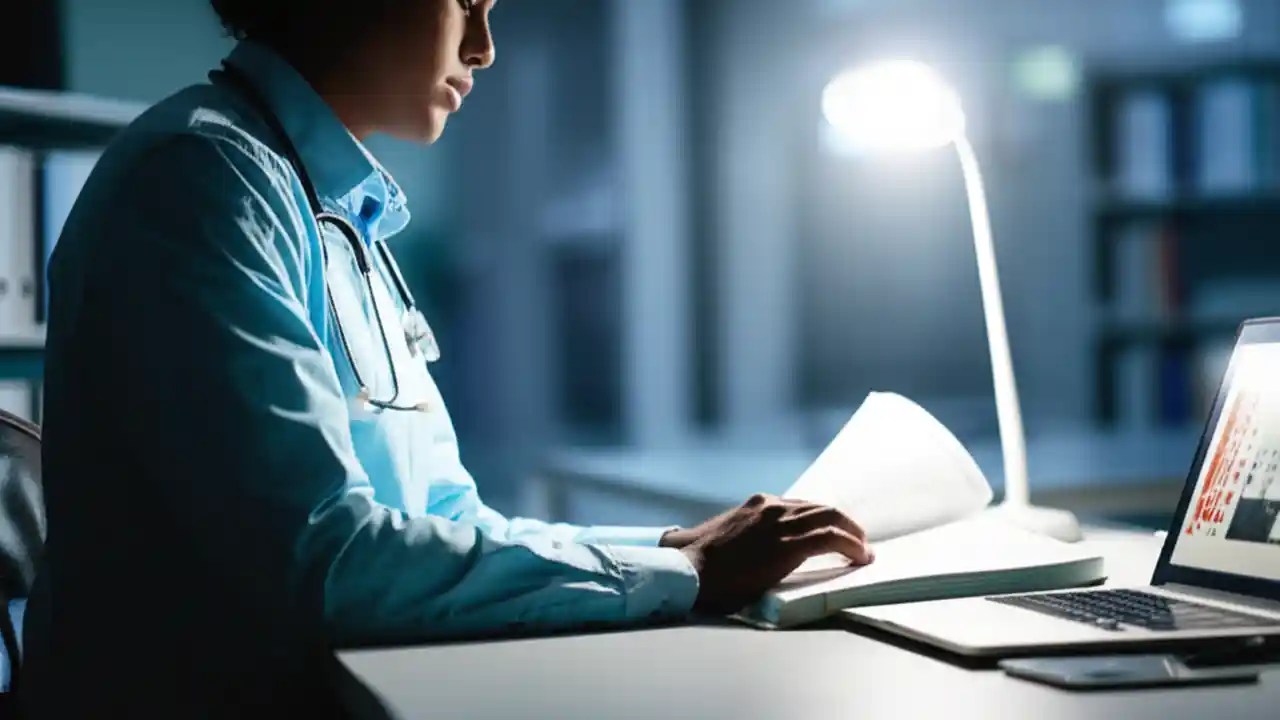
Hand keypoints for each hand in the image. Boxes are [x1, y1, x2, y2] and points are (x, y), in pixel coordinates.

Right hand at [661, 494, 872, 614]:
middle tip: (858, 540)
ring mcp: (781, 523)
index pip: (802, 506)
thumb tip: (752, 550)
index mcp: (758, 504)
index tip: (834, 532)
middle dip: (844, 523)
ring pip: (832, 518)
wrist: (689, 570)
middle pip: (822, 508)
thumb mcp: (725, 537)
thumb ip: (746, 535)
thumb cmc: (700, 563)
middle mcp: (772, 507)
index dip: (822, 519)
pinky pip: (831, 538)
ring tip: (863, 550)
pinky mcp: (788, 544)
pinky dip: (851, 546)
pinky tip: (860, 557)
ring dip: (853, 534)